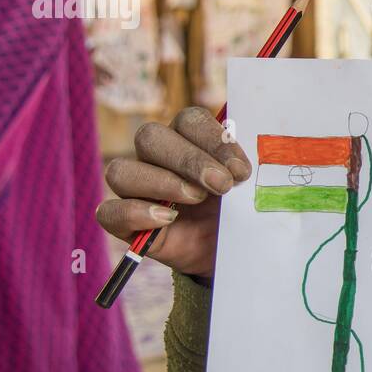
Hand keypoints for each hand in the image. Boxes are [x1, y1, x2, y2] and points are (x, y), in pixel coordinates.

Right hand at [95, 107, 250, 276]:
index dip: (213, 140)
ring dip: (161, 182)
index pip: (188, 120)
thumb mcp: (252, 187)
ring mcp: (137, 189)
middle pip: (150, 137)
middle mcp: (157, 157)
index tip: (241, 170)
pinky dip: (135, 213)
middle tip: (222, 185)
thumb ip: (250, 167)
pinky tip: (168, 219)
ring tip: (197, 200)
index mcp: (190, 139)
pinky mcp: (126, 223)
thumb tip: (261, 154)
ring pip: (121, 170)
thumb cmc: (242, 210)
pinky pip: (109, 212)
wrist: (233, 251)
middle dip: (189, 160)